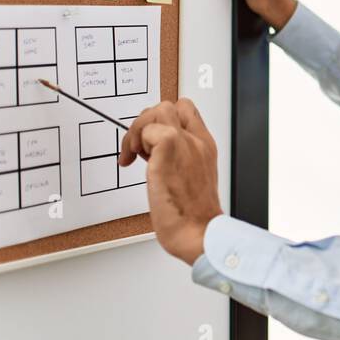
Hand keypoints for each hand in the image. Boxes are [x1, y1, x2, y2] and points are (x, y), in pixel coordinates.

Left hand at [119, 98, 223, 264]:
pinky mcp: (169, 152)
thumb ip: (179, 162)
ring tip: (137, 154)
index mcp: (205, 146)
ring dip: (140, 129)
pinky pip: (149, 129)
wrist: (199, 233)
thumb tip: (156, 158)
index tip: (150, 141)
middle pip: (169, 105)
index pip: (186, 111)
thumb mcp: (192, 180)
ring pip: (158, 110)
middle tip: (139, 148)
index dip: (163, 119)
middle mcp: (197, 142)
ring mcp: (185, 145)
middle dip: (147, 122)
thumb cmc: (193, 217)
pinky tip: (134, 162)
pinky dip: (136, 143)